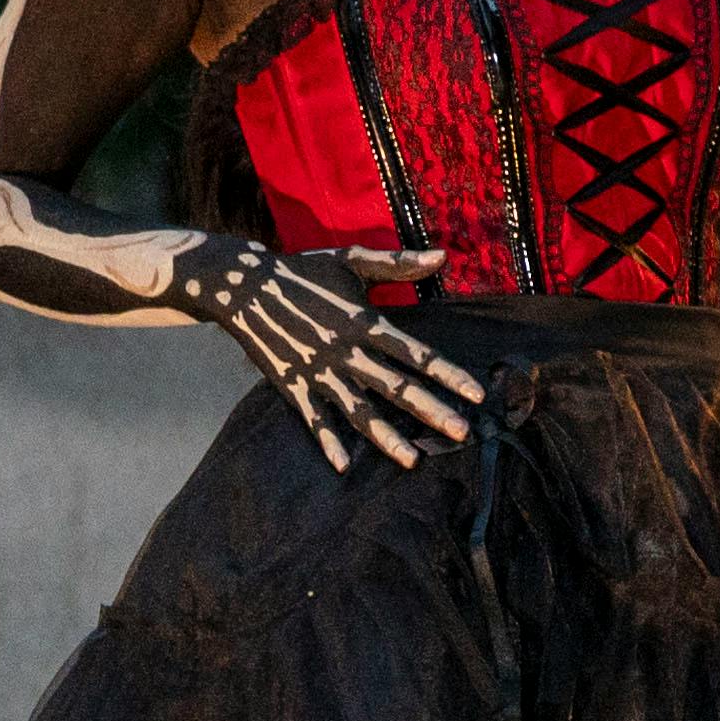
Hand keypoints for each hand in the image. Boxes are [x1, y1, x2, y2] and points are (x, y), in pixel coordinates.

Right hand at [179, 235, 484, 473]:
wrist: (242, 285)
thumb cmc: (304, 271)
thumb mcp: (351, 260)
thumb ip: (398, 263)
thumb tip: (443, 255)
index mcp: (365, 323)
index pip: (416, 353)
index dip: (448, 373)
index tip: (477, 394)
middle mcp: (346, 352)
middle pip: (395, 387)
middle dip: (430, 411)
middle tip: (461, 433)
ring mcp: (319, 372)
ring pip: (359, 411)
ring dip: (386, 437)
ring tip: (412, 461)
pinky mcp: (292, 385)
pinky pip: (313, 419)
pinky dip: (327, 441)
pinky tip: (344, 465)